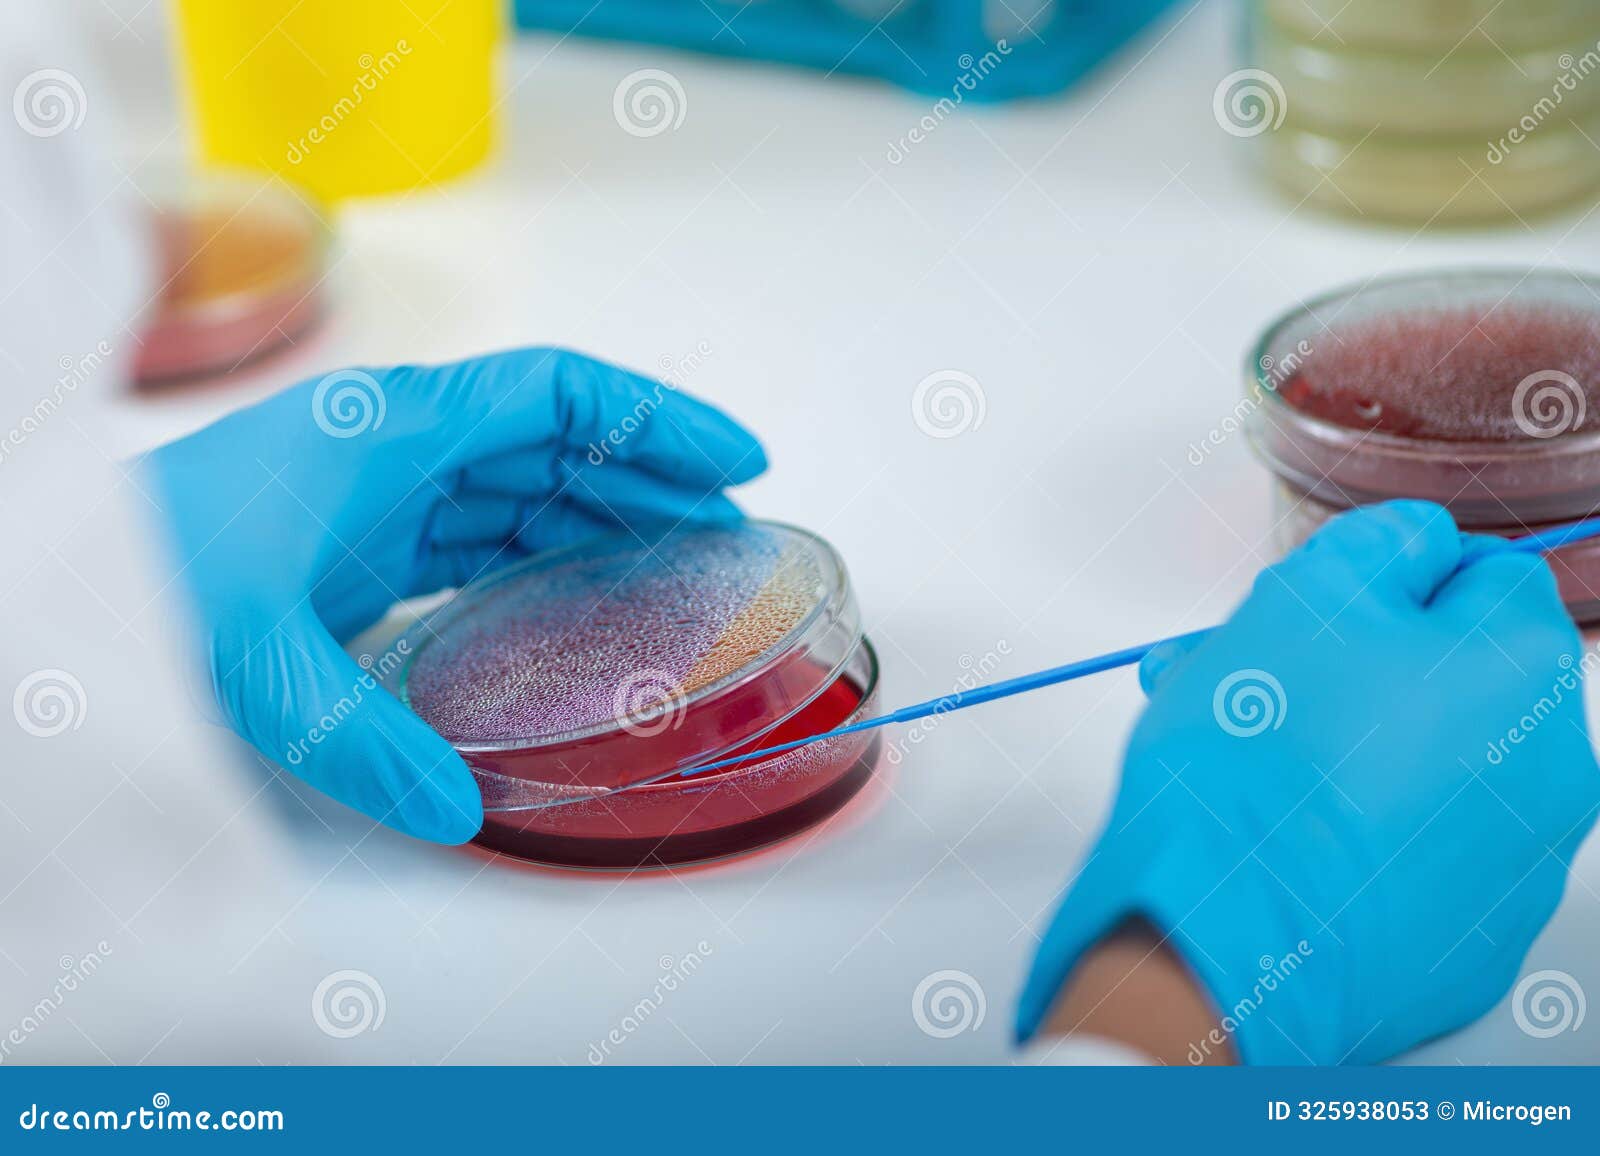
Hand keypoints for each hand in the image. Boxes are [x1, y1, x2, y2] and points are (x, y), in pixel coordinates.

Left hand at [144, 347, 765, 843]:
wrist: (66, 586)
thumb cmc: (149, 583)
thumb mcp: (255, 666)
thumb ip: (363, 741)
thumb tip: (462, 814)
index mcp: (390, 432)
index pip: (554, 393)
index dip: (655, 417)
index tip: (733, 461)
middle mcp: (398, 445)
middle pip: (556, 435)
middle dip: (651, 469)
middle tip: (730, 525)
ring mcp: (384, 488)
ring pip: (525, 479)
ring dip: (607, 506)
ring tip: (683, 552)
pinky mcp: (370, 536)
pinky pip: (486, 524)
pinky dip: (548, 543)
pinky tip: (583, 579)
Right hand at [1017, 501, 1599, 1063]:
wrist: (1217, 940)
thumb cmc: (1256, 766)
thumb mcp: (1304, 595)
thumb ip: (1382, 543)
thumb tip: (1418, 546)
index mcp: (1526, 670)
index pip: (1486, 574)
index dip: (1390, 580)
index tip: (1317, 609)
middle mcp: (1552, 775)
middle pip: (1453, 680)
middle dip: (1353, 666)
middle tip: (1252, 679)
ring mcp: (1514, 874)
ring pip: (1429, 769)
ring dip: (1346, 747)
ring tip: (1241, 760)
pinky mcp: (1465, 947)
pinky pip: (1414, 858)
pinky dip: (1357, 837)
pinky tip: (1281, 837)